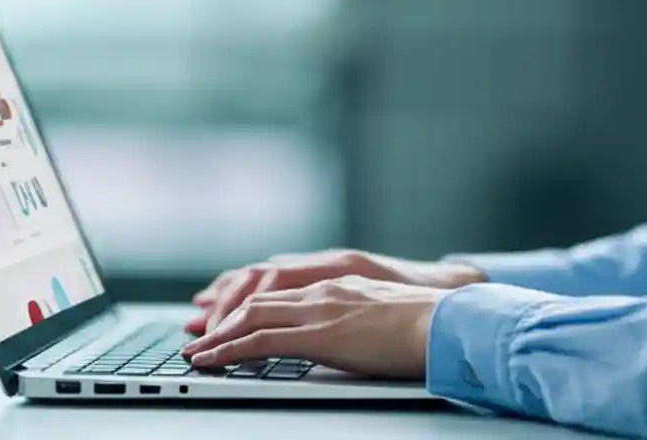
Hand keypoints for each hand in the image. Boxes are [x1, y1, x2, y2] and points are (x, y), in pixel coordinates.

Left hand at [182, 276, 447, 378]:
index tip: (225, 315)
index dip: (247, 302)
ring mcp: (319, 310)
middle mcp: (322, 291)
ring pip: (251, 317)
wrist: (448, 324)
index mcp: (338, 284)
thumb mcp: (385, 313)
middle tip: (198, 333)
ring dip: (218, 335)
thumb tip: (353, 335)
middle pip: (257, 299)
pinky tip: (213, 360)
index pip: (280, 289)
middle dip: (223, 317)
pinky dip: (229, 350)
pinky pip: (261, 340)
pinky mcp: (319, 335)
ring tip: (198, 352)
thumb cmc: (428, 325)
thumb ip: (360, 318)